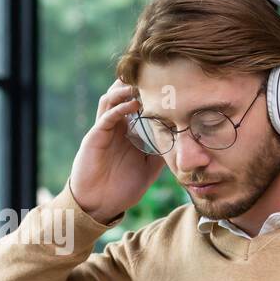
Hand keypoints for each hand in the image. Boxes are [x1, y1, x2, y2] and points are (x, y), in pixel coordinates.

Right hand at [69, 79, 164, 223]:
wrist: (99, 206)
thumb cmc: (122, 188)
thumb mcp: (149, 169)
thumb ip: (161, 153)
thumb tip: (184, 143)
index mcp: (127, 131)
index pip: (137, 103)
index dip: (150, 92)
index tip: (170, 83)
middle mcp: (115, 126)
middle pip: (122, 94)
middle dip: (137, 83)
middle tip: (158, 74)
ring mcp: (104, 130)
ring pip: (112, 98)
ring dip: (126, 89)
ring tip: (144, 83)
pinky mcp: (95, 137)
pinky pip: (106, 116)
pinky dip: (119, 107)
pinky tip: (133, 104)